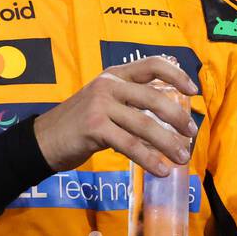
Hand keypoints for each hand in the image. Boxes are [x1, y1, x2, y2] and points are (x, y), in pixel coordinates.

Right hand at [34, 55, 198, 177]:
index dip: (176, 74)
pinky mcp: (94, 128)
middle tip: (191, 134)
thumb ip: (132, 103)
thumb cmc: (79, 124)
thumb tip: (170, 117)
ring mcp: (100, 105)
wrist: (42, 140)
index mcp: (114, 76)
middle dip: (178, 117)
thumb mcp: (105, 103)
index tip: (193, 91)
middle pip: (154, 98)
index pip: (152, 64)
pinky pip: (129, 145)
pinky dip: (149, 159)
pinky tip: (161, 170)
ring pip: (145, 125)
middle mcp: (108, 86)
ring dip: (168, 143)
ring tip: (182, 158)